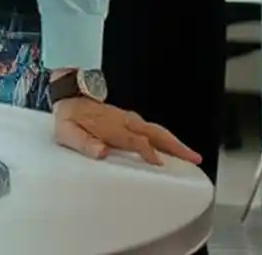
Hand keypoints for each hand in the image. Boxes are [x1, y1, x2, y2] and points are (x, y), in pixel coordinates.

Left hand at [53, 97, 200, 166]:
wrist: (69, 96)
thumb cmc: (69, 118)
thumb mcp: (67, 132)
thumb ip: (83, 143)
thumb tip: (100, 153)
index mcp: (111, 127)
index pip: (135, 141)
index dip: (147, 151)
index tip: (159, 163)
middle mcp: (124, 121)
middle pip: (154, 133)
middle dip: (175, 145)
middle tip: (194, 158)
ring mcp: (128, 119)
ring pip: (156, 130)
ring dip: (174, 142)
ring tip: (191, 155)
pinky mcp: (129, 119)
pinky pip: (151, 128)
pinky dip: (164, 137)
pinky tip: (171, 147)